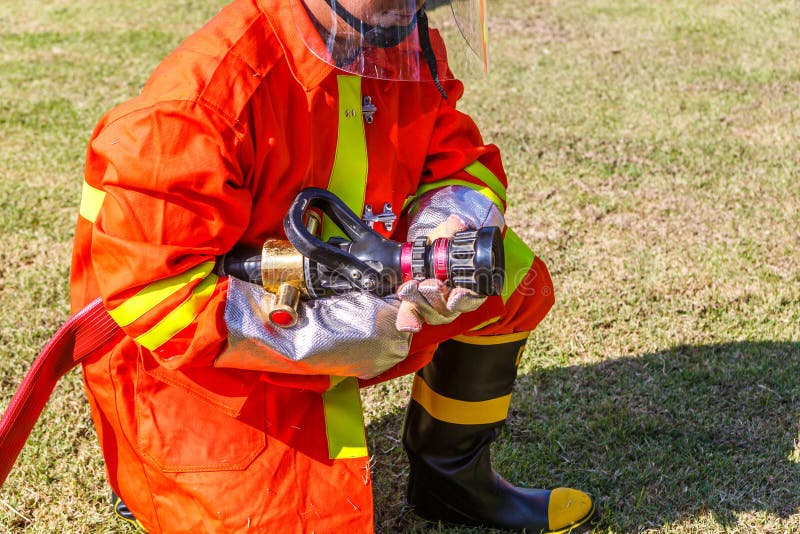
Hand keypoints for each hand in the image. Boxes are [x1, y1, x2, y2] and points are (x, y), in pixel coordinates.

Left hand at [395, 215, 486, 332]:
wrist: (420, 257)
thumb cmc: (439, 252)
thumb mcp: (444, 237)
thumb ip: (451, 230)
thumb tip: (457, 222)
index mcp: (467, 288)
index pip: (472, 299)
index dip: (465, 298)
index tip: (456, 293)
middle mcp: (452, 303)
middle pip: (448, 308)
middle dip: (436, 297)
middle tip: (427, 284)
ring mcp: (435, 309)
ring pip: (430, 313)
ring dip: (419, 301)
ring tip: (410, 287)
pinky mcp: (417, 310)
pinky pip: (414, 319)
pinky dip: (410, 320)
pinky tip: (406, 323)